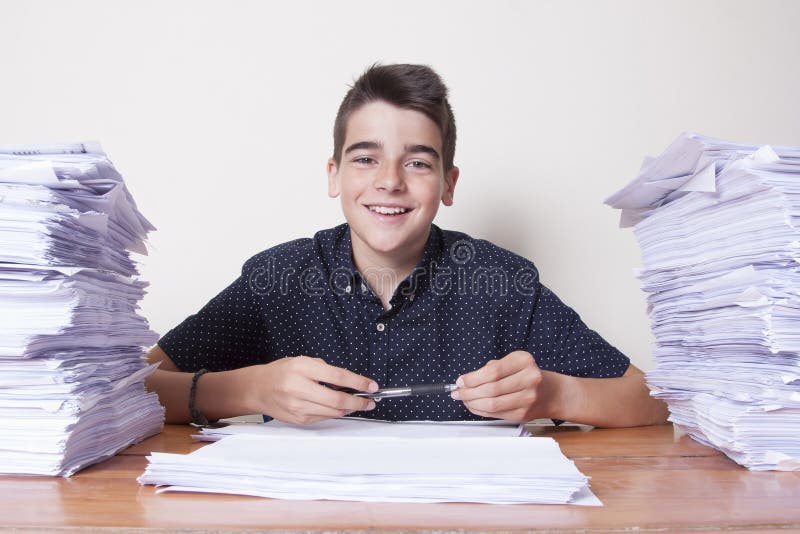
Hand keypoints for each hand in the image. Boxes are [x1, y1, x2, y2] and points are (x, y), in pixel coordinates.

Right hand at [239, 356, 378, 424]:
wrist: (258, 389)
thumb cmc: (281, 372)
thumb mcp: (303, 361)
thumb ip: (325, 370)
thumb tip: (349, 382)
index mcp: (302, 368)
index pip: (337, 376)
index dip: (358, 382)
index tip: (371, 385)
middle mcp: (299, 388)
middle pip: (337, 399)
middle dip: (359, 401)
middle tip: (370, 401)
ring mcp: (298, 406)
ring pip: (333, 411)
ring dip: (350, 408)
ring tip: (359, 404)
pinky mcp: (298, 419)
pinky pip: (324, 418)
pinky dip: (336, 413)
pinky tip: (340, 408)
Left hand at [451, 350, 552, 422]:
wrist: (551, 393)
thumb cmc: (526, 375)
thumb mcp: (512, 362)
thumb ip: (490, 369)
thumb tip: (464, 382)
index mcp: (524, 361)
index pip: (493, 371)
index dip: (472, 378)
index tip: (460, 381)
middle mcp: (529, 379)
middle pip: (491, 389)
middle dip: (469, 392)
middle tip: (458, 392)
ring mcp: (528, 398)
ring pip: (492, 404)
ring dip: (472, 403)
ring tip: (464, 399)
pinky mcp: (523, 414)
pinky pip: (496, 414)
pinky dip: (480, 411)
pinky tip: (474, 406)